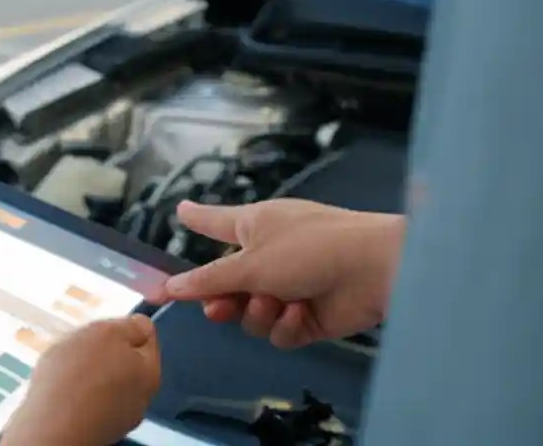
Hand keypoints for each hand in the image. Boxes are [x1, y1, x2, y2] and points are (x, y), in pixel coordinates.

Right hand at [2, 315, 160, 445]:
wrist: (51, 428)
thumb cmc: (78, 374)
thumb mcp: (107, 333)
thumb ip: (130, 326)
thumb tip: (142, 327)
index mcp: (150, 373)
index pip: (146, 336)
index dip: (123, 325)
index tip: (100, 329)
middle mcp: (142, 399)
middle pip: (126, 360)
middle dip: (104, 350)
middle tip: (80, 347)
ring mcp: (119, 418)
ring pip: (106, 381)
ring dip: (89, 372)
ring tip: (65, 370)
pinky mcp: (96, 429)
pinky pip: (90, 400)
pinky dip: (77, 392)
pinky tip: (61, 391)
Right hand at [160, 199, 404, 349]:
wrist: (373, 269)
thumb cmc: (308, 248)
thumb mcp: (250, 262)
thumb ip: (208, 280)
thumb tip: (169, 285)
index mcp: (253, 227)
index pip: (216, 222)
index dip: (197, 219)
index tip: (180, 212)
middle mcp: (268, 256)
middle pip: (227, 284)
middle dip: (223, 299)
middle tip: (218, 310)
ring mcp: (288, 287)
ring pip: (251, 314)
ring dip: (259, 312)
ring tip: (275, 303)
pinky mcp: (308, 318)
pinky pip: (279, 330)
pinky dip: (286, 324)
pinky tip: (300, 313)